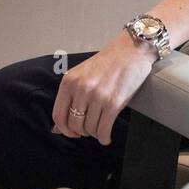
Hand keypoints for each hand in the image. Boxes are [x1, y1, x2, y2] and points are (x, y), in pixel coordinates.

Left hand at [51, 30, 156, 144]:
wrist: (130, 51)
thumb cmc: (107, 63)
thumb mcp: (81, 76)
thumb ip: (69, 99)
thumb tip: (57, 128)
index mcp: (69, 81)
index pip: (58, 115)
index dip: (64, 129)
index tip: (71, 132)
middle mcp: (81, 89)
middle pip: (74, 125)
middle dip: (82, 132)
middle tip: (89, 130)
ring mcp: (97, 96)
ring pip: (90, 129)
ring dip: (95, 134)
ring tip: (100, 128)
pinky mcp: (113, 103)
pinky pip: (104, 130)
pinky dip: (104, 138)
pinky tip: (106, 136)